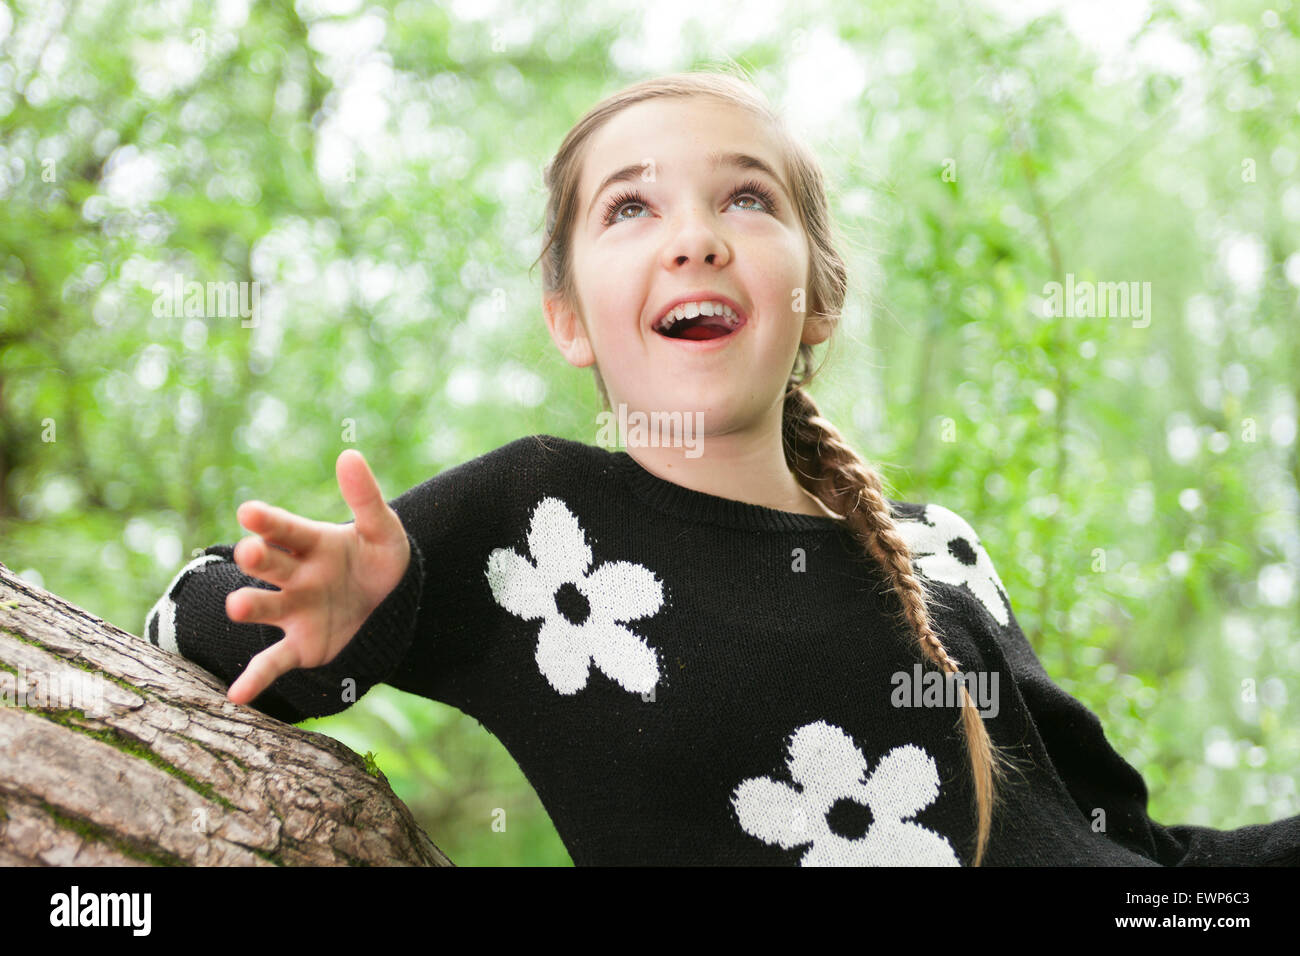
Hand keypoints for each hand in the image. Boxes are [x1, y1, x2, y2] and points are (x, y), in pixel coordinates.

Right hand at [223, 449, 410, 707]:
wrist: (388, 605)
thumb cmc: (377, 560)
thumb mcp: (383, 530)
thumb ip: (366, 498)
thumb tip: (349, 454)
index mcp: (311, 543)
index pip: (287, 529)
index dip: (270, 522)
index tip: (249, 510)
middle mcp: (294, 575)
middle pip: (272, 565)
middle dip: (260, 559)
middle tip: (250, 552)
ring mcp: (294, 611)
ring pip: (266, 607)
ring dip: (251, 607)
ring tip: (236, 607)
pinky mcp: (301, 646)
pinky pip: (275, 662)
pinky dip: (256, 678)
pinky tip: (235, 695)